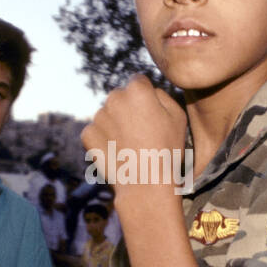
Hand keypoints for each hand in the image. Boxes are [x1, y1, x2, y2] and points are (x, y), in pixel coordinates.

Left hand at [81, 75, 186, 190]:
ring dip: (115, 124)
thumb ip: (162, 95)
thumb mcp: (178, 116)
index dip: (146, 97)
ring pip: (107, 114)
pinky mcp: (87, 134)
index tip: (150, 114)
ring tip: (130, 145)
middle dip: (128, 109)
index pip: (138, 82)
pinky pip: (96, 131)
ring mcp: (98, 116)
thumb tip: (149, 90)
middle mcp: (114, 97)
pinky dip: (103, 139)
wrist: (146, 184)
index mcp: (138, 89)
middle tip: (141, 132)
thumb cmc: (167, 150)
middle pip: (120, 97)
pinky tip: (117, 152)